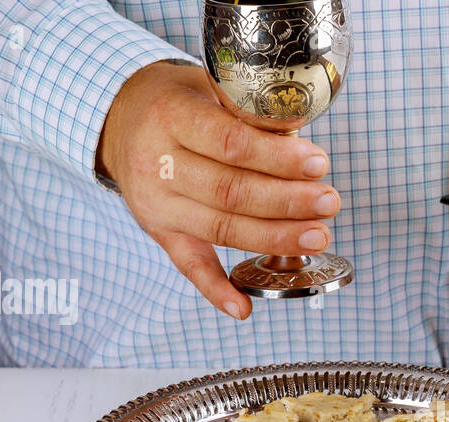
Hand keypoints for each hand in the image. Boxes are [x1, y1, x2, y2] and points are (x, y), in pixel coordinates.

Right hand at [97, 61, 339, 318]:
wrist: (119, 121)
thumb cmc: (177, 102)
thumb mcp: (207, 87)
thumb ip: (249, 114)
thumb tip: (303, 146)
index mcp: (171, 116)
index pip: (231, 144)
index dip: (278, 158)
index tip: (318, 164)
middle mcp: (157, 164)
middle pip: (231, 192)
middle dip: (288, 201)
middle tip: (329, 203)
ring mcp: (156, 205)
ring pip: (221, 229)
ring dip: (274, 239)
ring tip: (317, 236)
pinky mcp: (159, 233)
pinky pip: (189, 267)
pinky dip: (217, 291)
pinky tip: (244, 308)